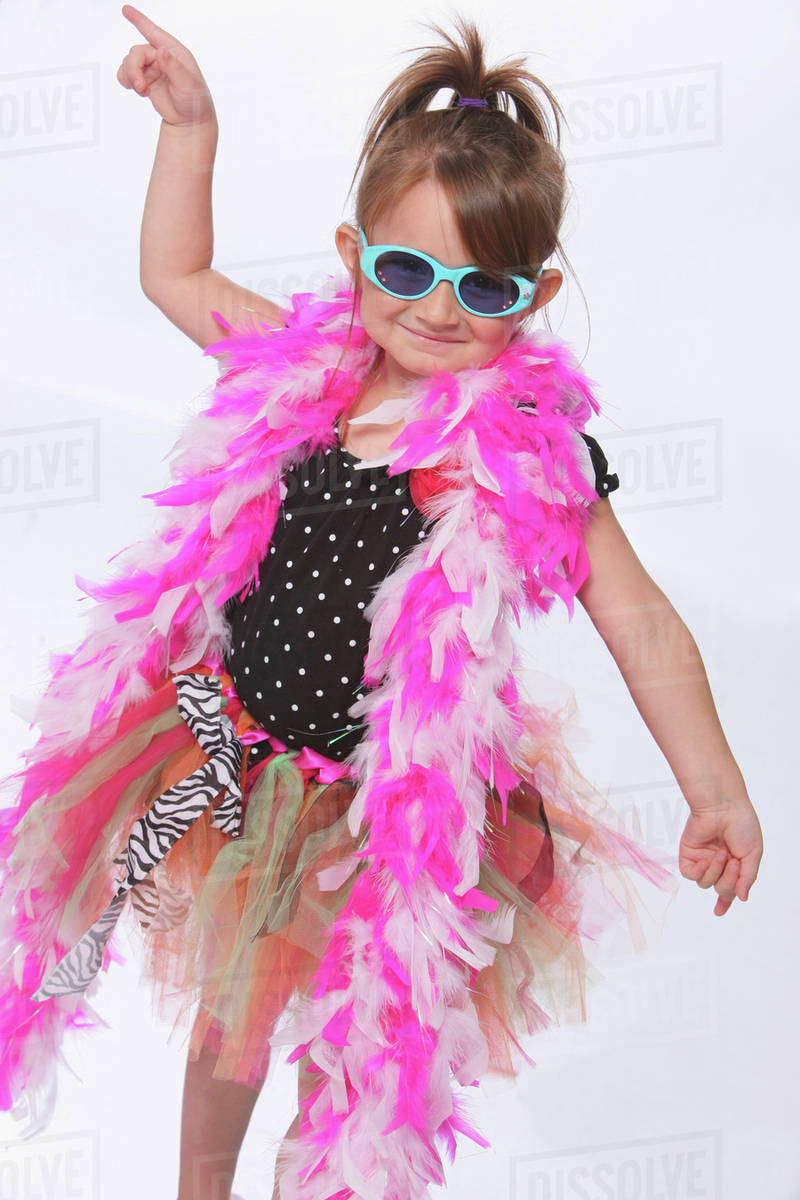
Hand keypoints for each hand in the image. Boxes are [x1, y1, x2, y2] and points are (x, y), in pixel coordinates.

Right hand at [118, 5, 214, 126]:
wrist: (190, 121)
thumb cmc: (196, 101)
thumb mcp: (188, 84)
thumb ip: (174, 67)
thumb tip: (161, 51)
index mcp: (174, 52)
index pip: (154, 32)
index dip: (139, 20)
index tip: (126, 10)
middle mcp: (161, 56)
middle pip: (136, 53)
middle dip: (134, 69)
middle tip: (140, 88)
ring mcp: (152, 68)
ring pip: (129, 63)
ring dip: (131, 77)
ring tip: (143, 92)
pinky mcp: (145, 79)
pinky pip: (126, 74)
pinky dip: (126, 81)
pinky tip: (139, 91)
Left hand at [678, 801, 762, 915]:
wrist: (724, 806)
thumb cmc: (741, 825)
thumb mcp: (753, 854)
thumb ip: (747, 878)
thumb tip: (742, 898)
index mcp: (735, 865)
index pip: (729, 889)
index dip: (724, 902)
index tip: (718, 912)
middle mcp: (718, 864)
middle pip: (720, 889)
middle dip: (728, 880)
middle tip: (734, 862)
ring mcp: (702, 860)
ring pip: (705, 884)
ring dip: (716, 872)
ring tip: (722, 854)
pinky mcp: (688, 854)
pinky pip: (691, 874)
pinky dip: (701, 871)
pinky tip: (708, 859)